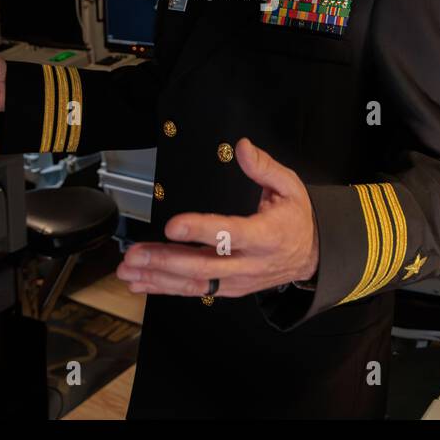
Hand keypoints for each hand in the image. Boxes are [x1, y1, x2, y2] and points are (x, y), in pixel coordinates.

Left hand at [116, 138, 319, 297]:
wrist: (312, 257)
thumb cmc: (296, 219)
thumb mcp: (291, 187)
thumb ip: (265, 167)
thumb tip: (242, 147)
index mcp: (266, 235)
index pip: (230, 234)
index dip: (201, 230)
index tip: (173, 225)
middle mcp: (250, 263)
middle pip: (204, 266)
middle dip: (166, 261)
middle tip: (135, 255)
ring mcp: (237, 280)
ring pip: (194, 283)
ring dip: (158, 278)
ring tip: (127, 271)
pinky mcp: (228, 289)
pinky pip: (194, 292)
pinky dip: (165, 287)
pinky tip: (140, 282)